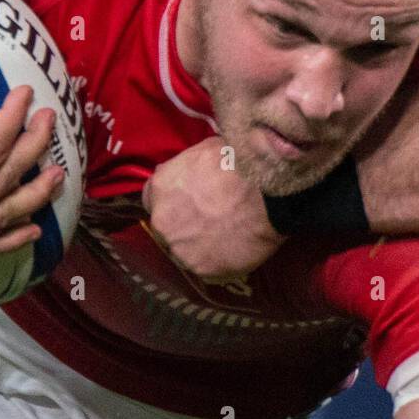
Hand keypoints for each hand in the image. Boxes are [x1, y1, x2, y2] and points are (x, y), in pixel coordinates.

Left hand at [142, 136, 283, 280]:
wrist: (266, 192)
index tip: (186, 202)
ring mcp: (180, 247)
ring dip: (198, 245)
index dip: (171, 200)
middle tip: (209, 220)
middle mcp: (162, 220)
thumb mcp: (205, 149)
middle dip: (183, 224)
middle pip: (166, 227)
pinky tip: (233, 249)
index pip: (152, 199)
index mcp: (160, 187)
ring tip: (224, 236)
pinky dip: (217, 261)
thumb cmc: (238, 163)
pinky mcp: (201, 269)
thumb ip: (185, 166)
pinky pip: (205, 267)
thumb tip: (188, 173)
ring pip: (184, 250)